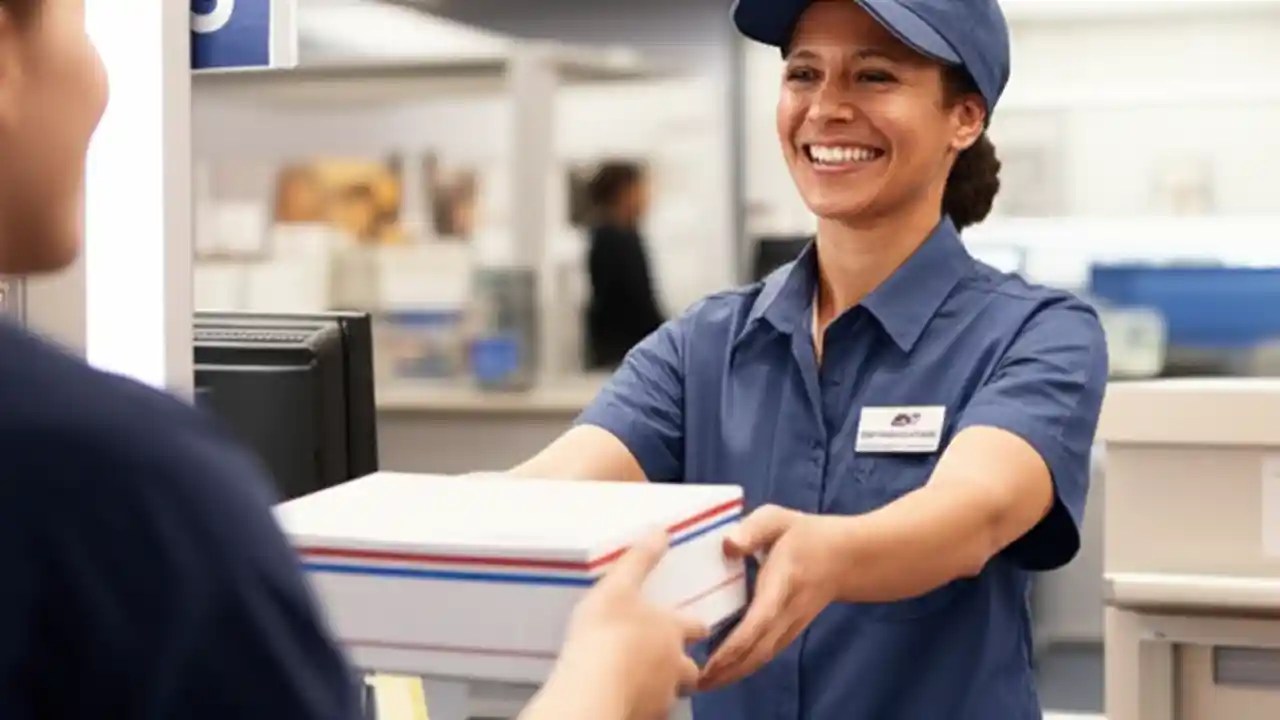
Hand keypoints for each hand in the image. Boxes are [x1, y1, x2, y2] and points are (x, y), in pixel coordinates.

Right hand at [529, 531, 708, 719]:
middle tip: (667, 661)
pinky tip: (626, 699)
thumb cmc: (606, 632)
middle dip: (684, 665)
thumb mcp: (617, 586)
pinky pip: (649, 711)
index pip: (696, 627)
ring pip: (672, 692)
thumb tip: (662, 530)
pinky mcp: (645, 717)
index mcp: (672, 629)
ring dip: (662, 686)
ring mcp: (662, 696)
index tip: (695, 626)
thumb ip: (639, 559)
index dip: (694, 626)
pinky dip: (642, 705)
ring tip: (641, 681)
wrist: (593, 689)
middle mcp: (675, 665)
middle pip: (692, 669)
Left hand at [697, 505, 838, 690]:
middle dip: (728, 668)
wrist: (846, 557)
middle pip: (758, 649)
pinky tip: (723, 673)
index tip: (713, 658)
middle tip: (695, 681)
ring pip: (762, 657)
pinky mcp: (790, 631)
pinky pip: (766, 654)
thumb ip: (753, 528)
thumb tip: (728, 544)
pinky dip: (744, 667)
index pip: (762, 618)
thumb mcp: (779, 519)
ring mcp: (791, 625)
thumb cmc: (805, 535)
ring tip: (703, 683)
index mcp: (783, 582)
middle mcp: (788, 610)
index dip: (738, 642)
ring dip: (734, 674)